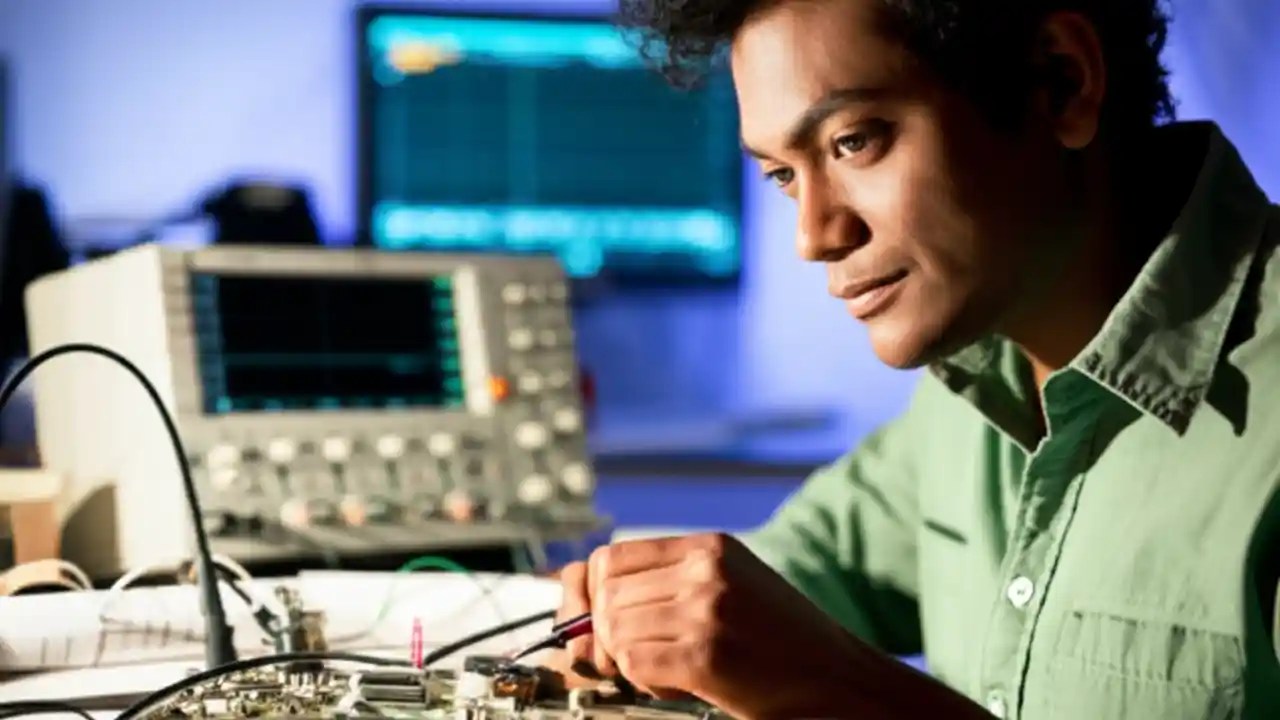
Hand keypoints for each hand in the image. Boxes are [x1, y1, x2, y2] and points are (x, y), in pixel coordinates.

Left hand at [553, 533, 884, 717]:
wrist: (839, 679)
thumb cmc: (783, 640)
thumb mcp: (733, 584)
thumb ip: (675, 579)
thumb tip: (595, 597)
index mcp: (709, 547)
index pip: (612, 557)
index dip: (598, 595)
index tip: (609, 623)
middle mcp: (706, 570)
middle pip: (607, 595)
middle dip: (609, 635)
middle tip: (638, 657)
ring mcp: (706, 610)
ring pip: (616, 630)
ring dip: (628, 660)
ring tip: (665, 670)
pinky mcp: (706, 655)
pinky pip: (635, 662)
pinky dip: (644, 681)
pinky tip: (675, 685)